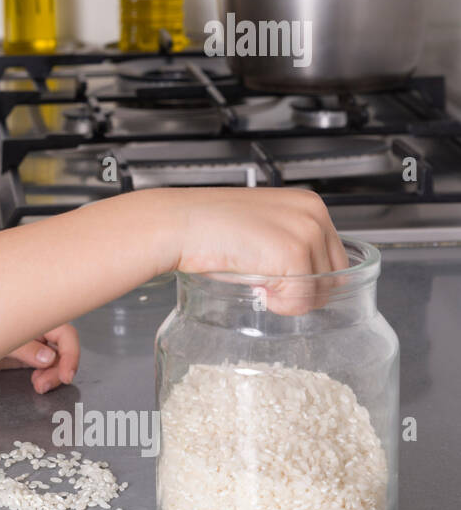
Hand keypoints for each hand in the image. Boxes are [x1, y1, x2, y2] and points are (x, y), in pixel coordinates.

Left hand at [0, 322, 79, 393]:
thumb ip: (23, 347)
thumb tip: (48, 357)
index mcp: (32, 317)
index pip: (64, 333)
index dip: (70, 354)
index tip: (66, 376)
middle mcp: (34, 328)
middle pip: (62, 347)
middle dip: (60, 368)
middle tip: (44, 386)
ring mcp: (29, 342)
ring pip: (55, 359)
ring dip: (53, 374)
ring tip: (39, 386)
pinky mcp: (23, 355)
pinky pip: (43, 365)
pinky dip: (45, 375)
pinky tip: (37, 382)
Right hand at [158, 187, 348, 315]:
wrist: (177, 224)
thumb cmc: (206, 229)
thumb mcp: (259, 229)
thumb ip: (288, 243)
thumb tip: (307, 280)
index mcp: (309, 205)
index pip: (333, 257)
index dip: (306, 277)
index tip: (278, 278)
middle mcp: (314, 214)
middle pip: (334, 276)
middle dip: (302, 289)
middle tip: (266, 284)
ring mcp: (307, 233)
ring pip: (319, 291)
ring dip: (288, 298)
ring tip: (258, 282)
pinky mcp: (294, 254)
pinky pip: (301, 300)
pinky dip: (279, 305)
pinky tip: (256, 287)